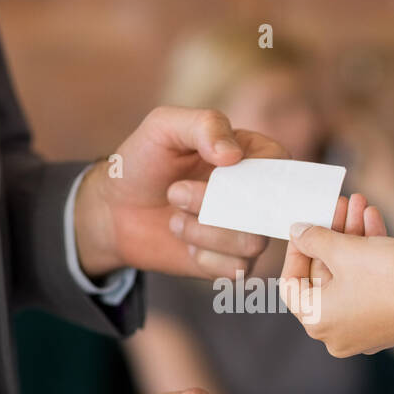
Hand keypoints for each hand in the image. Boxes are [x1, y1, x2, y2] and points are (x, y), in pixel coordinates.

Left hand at [73, 106, 287, 279]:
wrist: (113, 211)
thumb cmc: (141, 163)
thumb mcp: (163, 127)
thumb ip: (203, 125)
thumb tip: (234, 155)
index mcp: (250, 154)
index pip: (279, 164)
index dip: (254, 174)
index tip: (217, 170)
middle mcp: (256, 194)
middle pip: (266, 209)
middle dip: (214, 204)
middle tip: (175, 192)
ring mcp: (246, 230)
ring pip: (252, 242)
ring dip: (204, 230)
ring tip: (175, 218)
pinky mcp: (232, 262)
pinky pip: (237, 269)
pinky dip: (204, 257)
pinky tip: (185, 243)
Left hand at [279, 211, 393, 357]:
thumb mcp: (347, 249)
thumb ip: (314, 239)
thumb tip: (297, 232)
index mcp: (317, 320)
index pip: (291, 283)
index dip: (296, 249)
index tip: (305, 224)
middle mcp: (334, 330)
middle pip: (323, 275)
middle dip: (333, 233)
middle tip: (340, 203)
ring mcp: (361, 327)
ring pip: (348, 275)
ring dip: (353, 237)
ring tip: (360, 203)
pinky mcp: (385, 319)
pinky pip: (367, 284)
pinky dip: (369, 255)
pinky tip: (374, 219)